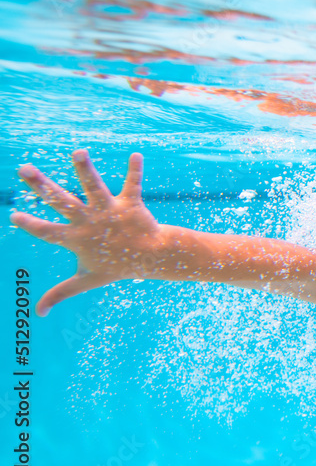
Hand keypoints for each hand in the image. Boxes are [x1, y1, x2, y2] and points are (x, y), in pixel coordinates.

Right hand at [9, 149, 163, 316]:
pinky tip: (136, 154)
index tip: (14, 215)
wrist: (151, 258)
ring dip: (86, 169)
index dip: (30, 225)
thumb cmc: (117, 266)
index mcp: (75, 238)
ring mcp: (110, 211)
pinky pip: (132, 184)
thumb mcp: (85, 280)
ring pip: (94, 187)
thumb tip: (39, 313)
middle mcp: (90, 221)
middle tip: (23, 168)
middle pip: (61, 202)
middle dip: (41, 185)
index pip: (47, 232)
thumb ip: (61, 292)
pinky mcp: (130, 204)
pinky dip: (135, 170)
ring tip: (78, 152)